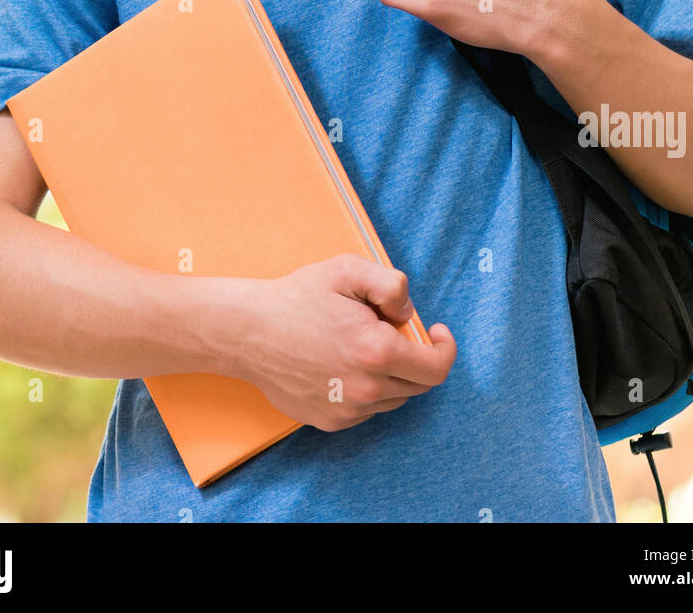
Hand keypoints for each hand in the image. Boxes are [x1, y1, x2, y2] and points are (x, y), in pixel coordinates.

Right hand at [237, 254, 455, 431]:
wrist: (247, 332)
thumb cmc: (298, 297)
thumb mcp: (348, 270)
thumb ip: (392, 285)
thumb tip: (409, 315)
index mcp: (378, 352)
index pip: (436, 369)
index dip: (444, 349)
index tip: (435, 333)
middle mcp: (367, 389)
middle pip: (417, 385)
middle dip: (415, 357)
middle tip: (390, 331)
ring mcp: (347, 410)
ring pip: (392, 398)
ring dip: (390, 375)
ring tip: (360, 345)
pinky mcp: (329, 421)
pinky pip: (365, 409)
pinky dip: (365, 388)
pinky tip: (341, 363)